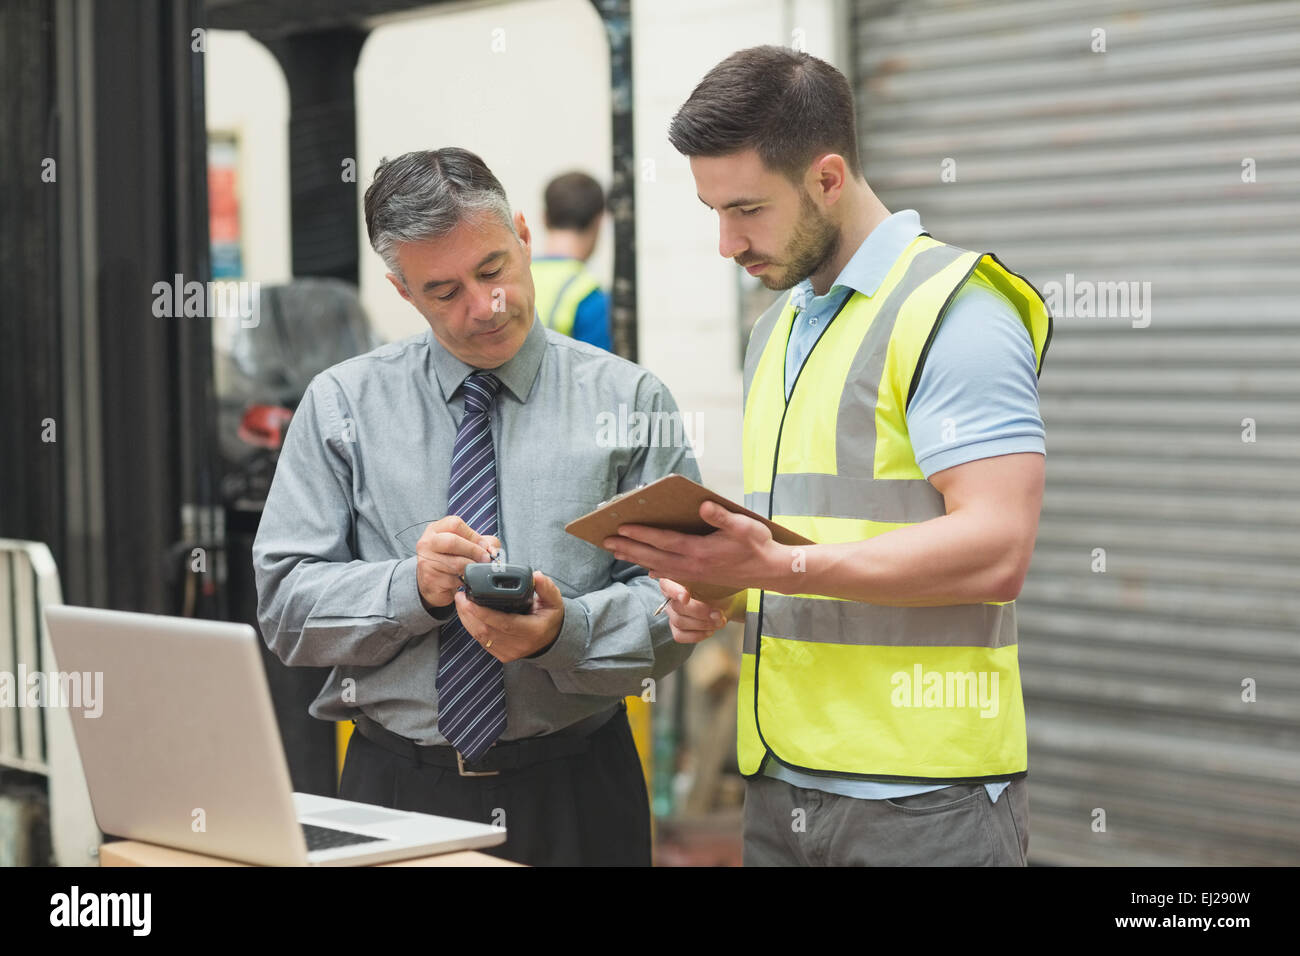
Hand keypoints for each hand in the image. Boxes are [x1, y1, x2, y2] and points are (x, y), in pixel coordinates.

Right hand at [415, 516, 502, 609]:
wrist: (434, 584)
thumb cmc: (452, 560)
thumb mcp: (466, 545)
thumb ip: (483, 542)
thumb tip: (492, 550)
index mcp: (436, 529)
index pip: (455, 524)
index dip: (473, 535)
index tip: (484, 546)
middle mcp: (427, 543)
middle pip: (452, 541)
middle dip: (474, 551)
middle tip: (485, 559)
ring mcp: (426, 561)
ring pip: (454, 563)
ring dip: (471, 567)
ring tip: (476, 570)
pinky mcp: (429, 578)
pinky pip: (453, 579)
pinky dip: (464, 581)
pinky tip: (465, 580)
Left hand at [453, 571, 565, 662]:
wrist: (551, 639)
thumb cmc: (549, 618)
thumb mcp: (554, 601)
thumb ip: (546, 588)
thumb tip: (536, 576)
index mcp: (532, 630)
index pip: (504, 623)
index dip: (483, 612)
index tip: (469, 599)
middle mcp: (519, 644)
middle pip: (486, 630)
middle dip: (468, 613)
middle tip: (461, 595)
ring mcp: (508, 652)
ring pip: (480, 637)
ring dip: (466, 619)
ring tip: (461, 601)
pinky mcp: (500, 655)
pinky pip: (481, 641)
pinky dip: (471, 627)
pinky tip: (466, 614)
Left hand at [605, 501, 781, 592]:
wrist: (771, 572)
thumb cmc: (758, 545)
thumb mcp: (745, 526)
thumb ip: (722, 517)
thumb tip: (703, 505)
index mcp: (701, 551)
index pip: (664, 541)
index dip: (642, 534)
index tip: (621, 527)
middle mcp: (693, 565)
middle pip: (653, 556)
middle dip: (628, 548)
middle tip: (605, 541)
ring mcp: (695, 574)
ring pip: (658, 566)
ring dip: (635, 558)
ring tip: (616, 552)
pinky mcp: (699, 578)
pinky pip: (670, 574)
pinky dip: (654, 569)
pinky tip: (646, 568)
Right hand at [655, 577, 734, 644]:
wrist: (725, 604)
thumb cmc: (718, 588)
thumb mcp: (715, 581)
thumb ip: (707, 580)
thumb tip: (709, 577)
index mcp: (676, 580)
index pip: (666, 584)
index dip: (674, 591)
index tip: (686, 597)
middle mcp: (670, 597)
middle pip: (677, 607)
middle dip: (700, 612)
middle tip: (718, 613)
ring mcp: (672, 614)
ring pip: (679, 622)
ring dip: (703, 624)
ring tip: (720, 621)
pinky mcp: (676, 629)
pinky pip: (680, 635)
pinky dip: (697, 635)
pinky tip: (710, 630)